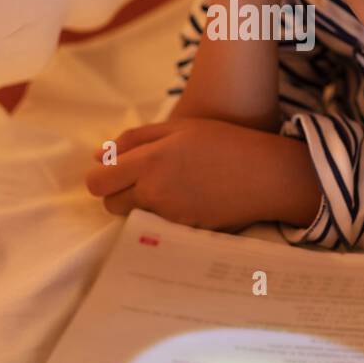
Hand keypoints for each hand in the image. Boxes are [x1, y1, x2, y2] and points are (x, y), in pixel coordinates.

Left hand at [84, 118, 322, 230]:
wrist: (266, 175)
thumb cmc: (224, 143)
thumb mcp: (178, 128)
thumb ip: (134, 140)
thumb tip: (98, 156)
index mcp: (150, 161)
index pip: (98, 182)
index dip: (102, 177)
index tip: (116, 172)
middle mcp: (155, 193)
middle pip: (110, 205)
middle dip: (120, 193)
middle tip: (146, 179)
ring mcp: (169, 217)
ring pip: (133, 218)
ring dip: (141, 206)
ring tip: (171, 189)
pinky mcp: (183, 234)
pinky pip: (157, 229)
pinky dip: (164, 219)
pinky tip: (187, 202)